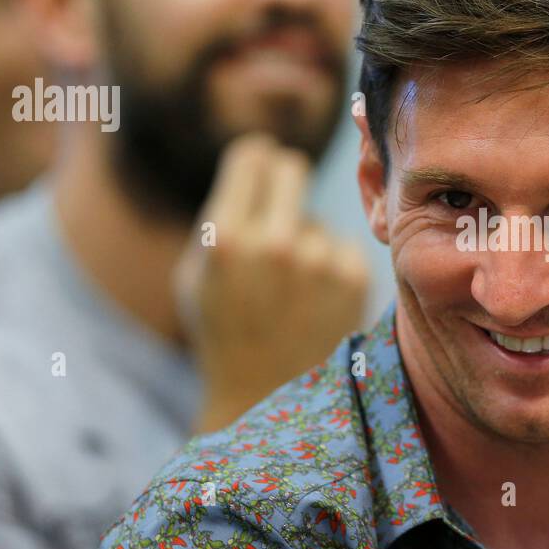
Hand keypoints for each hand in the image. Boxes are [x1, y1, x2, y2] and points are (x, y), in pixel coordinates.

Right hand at [174, 133, 369, 433]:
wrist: (264, 394)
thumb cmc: (222, 327)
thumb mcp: (195, 271)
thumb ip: (221, 213)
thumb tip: (258, 154)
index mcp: (224, 238)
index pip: (251, 155)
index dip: (254, 157)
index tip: (258, 163)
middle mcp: (274, 243)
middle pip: (291, 167)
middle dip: (284, 177)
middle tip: (280, 200)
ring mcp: (319, 261)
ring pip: (315, 220)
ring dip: (304, 241)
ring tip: (288, 289)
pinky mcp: (353, 277)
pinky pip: (340, 246)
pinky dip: (329, 266)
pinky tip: (313, 301)